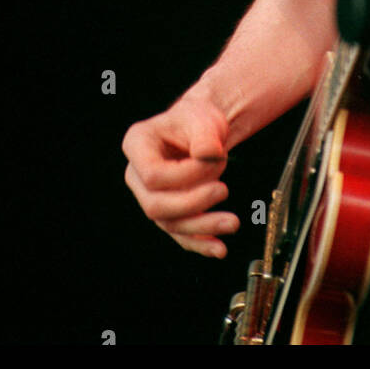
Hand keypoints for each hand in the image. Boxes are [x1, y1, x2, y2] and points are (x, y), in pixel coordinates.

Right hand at [122, 95, 239, 257]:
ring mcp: (150, 196)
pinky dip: (200, 243)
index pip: (153, 175)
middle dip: (192, 205)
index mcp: (137, 144)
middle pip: (155, 206)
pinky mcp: (168, 213)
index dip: (184, 176)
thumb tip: (207, 157)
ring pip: (170, 223)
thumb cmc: (198, 120)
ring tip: (233, 222)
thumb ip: (206, 138)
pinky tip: (219, 248)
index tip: (212, 161)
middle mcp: (137, 174)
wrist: (203, 130)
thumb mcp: (204, 120)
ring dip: (202, 227)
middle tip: (224, 189)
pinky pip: (180, 235)